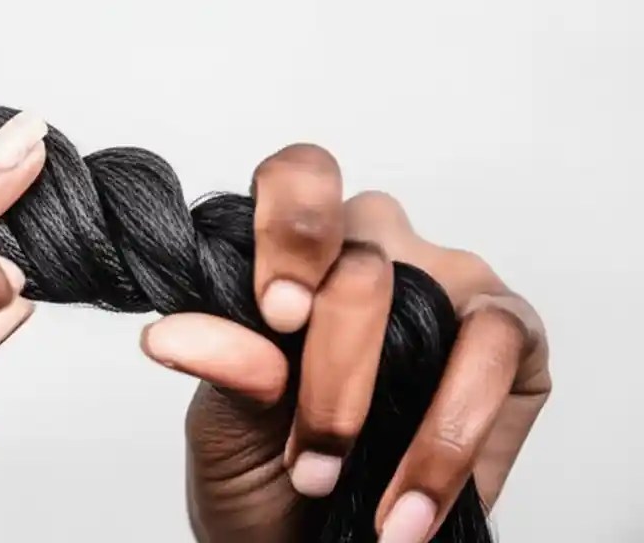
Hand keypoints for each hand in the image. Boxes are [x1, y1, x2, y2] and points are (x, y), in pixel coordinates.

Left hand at [141, 144, 550, 542]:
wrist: (308, 541)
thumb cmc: (265, 467)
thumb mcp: (226, 420)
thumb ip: (222, 364)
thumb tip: (174, 335)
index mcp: (295, 247)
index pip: (298, 179)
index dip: (288, 230)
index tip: (275, 313)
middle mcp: (375, 248)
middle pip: (356, 261)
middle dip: (326, 373)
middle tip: (304, 456)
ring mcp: (447, 283)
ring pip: (421, 299)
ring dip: (377, 407)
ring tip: (336, 486)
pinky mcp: (511, 336)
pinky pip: (490, 352)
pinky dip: (446, 440)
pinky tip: (405, 507)